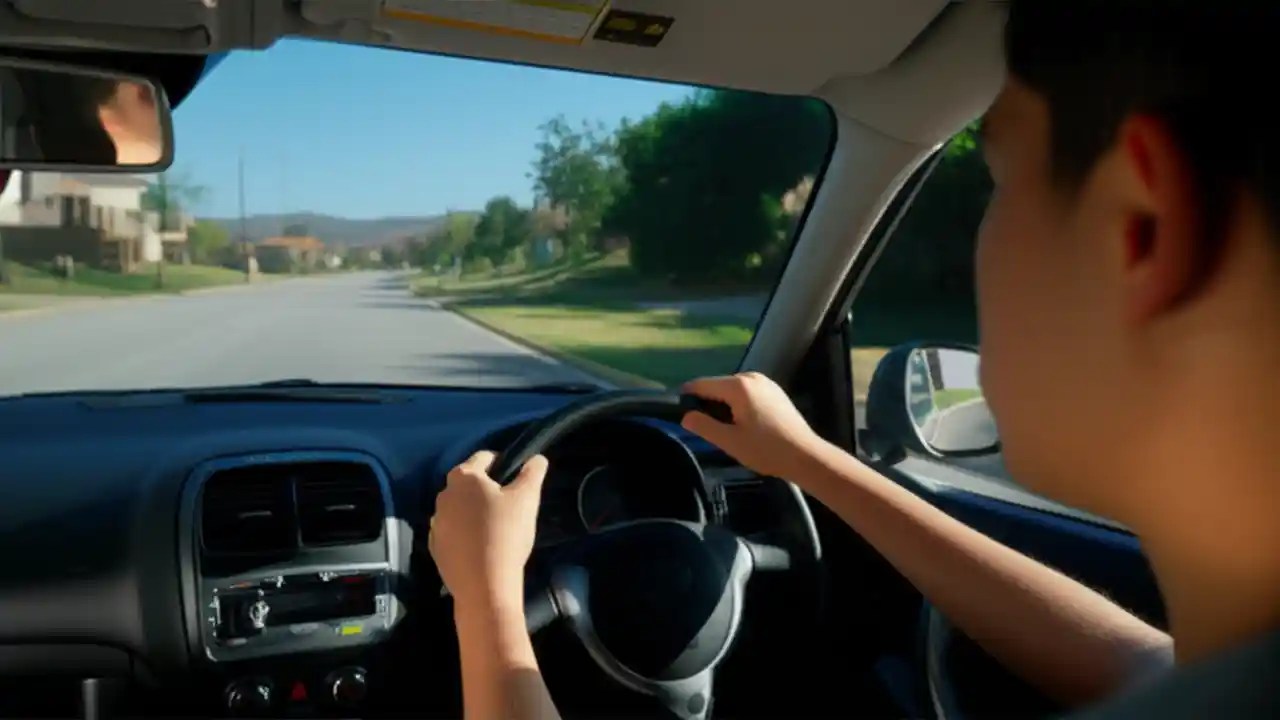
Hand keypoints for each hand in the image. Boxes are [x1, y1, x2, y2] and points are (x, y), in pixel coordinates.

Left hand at [429, 450, 547, 609]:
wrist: (484, 585)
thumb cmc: (506, 533)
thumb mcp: (527, 499)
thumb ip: (532, 472)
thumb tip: (537, 458)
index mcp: (464, 477)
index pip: (484, 457)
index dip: (502, 462)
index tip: (516, 478)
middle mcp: (444, 495)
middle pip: (468, 483)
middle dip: (486, 488)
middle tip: (508, 504)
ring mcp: (436, 523)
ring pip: (459, 507)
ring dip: (473, 510)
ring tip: (495, 527)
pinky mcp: (435, 547)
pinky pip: (452, 531)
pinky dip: (464, 533)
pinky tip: (480, 546)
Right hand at [682, 372, 824, 479]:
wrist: (805, 455)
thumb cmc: (765, 450)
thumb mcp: (729, 441)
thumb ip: (703, 426)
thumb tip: (685, 416)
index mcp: (738, 386)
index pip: (701, 384)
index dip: (687, 398)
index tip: (681, 414)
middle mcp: (751, 377)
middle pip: (718, 386)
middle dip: (709, 405)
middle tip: (711, 431)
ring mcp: (765, 382)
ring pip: (732, 391)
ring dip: (725, 407)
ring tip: (730, 431)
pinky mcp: (775, 391)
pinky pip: (747, 394)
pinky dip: (740, 406)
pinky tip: (747, 426)